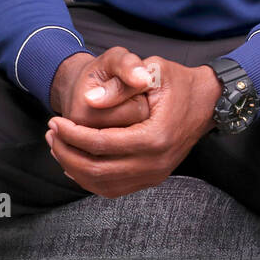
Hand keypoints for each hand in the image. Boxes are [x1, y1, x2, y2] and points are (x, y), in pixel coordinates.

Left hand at [45, 56, 221, 197]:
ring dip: (75, 167)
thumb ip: (120, 86)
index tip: (54, 121)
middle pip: (96, 169)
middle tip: (51, 134)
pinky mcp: (153, 178)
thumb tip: (90, 99)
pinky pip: (114, 188)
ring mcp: (155, 174)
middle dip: (66, 152)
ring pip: (102, 184)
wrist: (208, 100)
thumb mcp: (152, 71)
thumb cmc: (179, 82)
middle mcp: (155, 162)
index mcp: (154, 137)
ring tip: (59, 146)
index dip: (71, 134)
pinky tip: (77, 163)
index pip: (100, 143)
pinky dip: (91, 179)